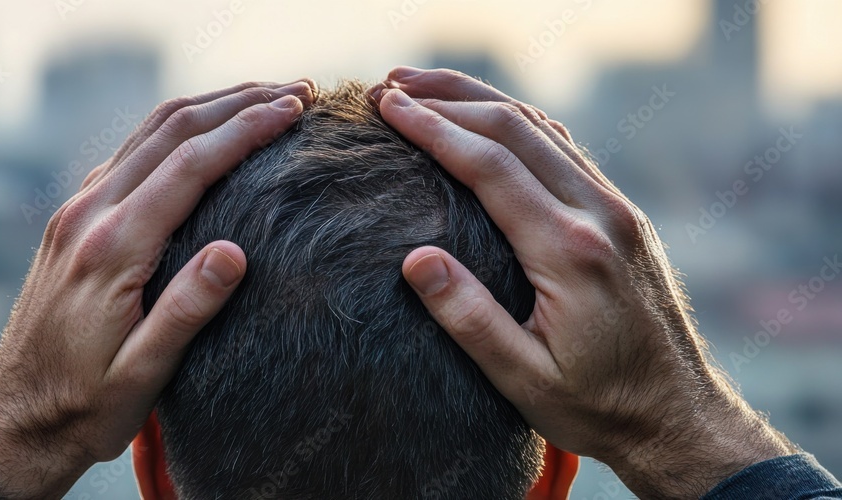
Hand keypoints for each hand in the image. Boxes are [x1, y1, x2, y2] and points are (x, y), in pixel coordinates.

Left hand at [0, 80, 314, 498]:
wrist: (15, 419)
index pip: (189, 166)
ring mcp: (75, 213)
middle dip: (236, 103)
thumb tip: (235, 252)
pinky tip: (203, 134)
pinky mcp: (73, 221)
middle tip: (294, 91)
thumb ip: (186, 311)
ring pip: (147, 134)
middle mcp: (87, 216)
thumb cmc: (85, 405)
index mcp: (110, 249)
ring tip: (261, 99)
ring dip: (207, 108)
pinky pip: (130, 155)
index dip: (245, 131)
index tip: (293, 112)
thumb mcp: (141, 374)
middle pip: (169, 131)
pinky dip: (176, 131)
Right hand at [373, 68, 795, 497]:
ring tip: (429, 88)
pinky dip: (519, 124)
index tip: (387, 107)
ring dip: (483, 102)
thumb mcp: (524, 379)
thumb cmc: (598, 406)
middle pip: (515, 129)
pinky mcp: (621, 216)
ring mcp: (616, 209)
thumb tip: (414, 259)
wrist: (678, 417)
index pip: (489, 167)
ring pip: (543, 129)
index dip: (433, 130)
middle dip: (449, 99)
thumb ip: (468, 318)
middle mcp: (598, 214)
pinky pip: (565, 149)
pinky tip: (491, 120)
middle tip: (393, 85)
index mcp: (569, 251)